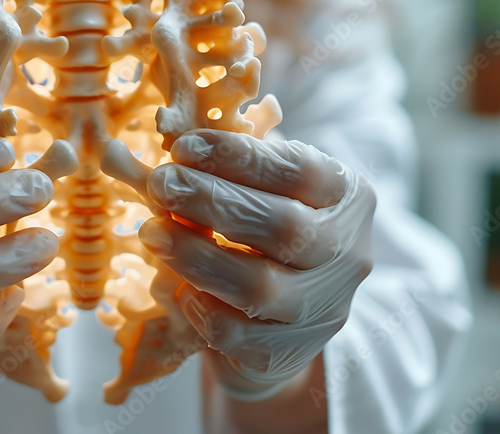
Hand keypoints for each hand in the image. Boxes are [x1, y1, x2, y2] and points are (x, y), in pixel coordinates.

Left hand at [137, 129, 374, 398]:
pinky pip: (237, 334)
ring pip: (260, 287)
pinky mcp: (290, 353)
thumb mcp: (256, 187)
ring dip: (196, 256)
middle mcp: (347, 254)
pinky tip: (179, 287)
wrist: (279, 318)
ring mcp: (323, 309)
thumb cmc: (262, 231)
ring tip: (153, 232)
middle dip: (213, 202)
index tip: (183, 147)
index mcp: (346, 196)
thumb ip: (223, 167)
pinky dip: (200, 307)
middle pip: (285, 228)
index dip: (239, 156)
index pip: (300, 170)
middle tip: (161, 184)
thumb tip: (152, 146)